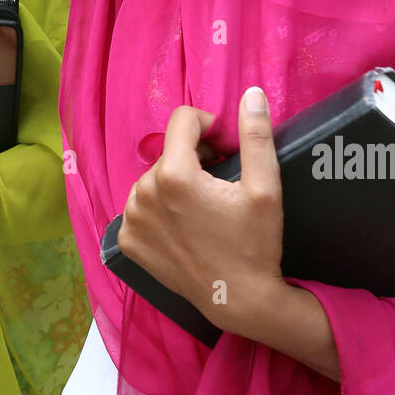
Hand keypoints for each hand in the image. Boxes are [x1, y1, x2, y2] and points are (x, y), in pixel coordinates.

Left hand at [119, 87, 285, 336]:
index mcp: (174, 174)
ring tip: (204, 206)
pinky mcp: (128, 241)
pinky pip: (141, 206)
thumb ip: (256, 136)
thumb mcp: (265, 188)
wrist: (238, 301)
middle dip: (195, 157)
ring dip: (176, 181)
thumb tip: (252, 93)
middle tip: (222, 182)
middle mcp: (143, 192)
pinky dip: (160, 208)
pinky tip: (184, 225)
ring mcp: (131, 219)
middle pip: (170, 152)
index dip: (210, 126)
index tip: (228, 148)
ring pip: (154, 178)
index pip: (183, 120)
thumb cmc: (255, 245)